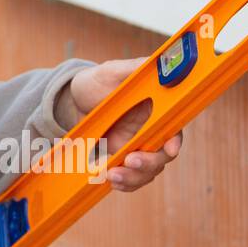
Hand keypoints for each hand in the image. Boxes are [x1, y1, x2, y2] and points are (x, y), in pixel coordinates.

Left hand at [56, 57, 182, 192]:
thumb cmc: (96, 82)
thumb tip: (157, 63)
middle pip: (162, 156)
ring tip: (110, 175)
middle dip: (149, 164)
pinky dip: (123, 183)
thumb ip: (133, 68)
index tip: (169, 149)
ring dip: (133, 177)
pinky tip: (109, 180)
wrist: (73, 101)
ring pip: (147, 171)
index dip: (175, 140)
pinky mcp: (122, 160)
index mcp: (155, 110)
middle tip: (129, 161)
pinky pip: (130, 178)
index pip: (174, 128)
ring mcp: (137, 148)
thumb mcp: (111, 71)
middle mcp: (151, 131)